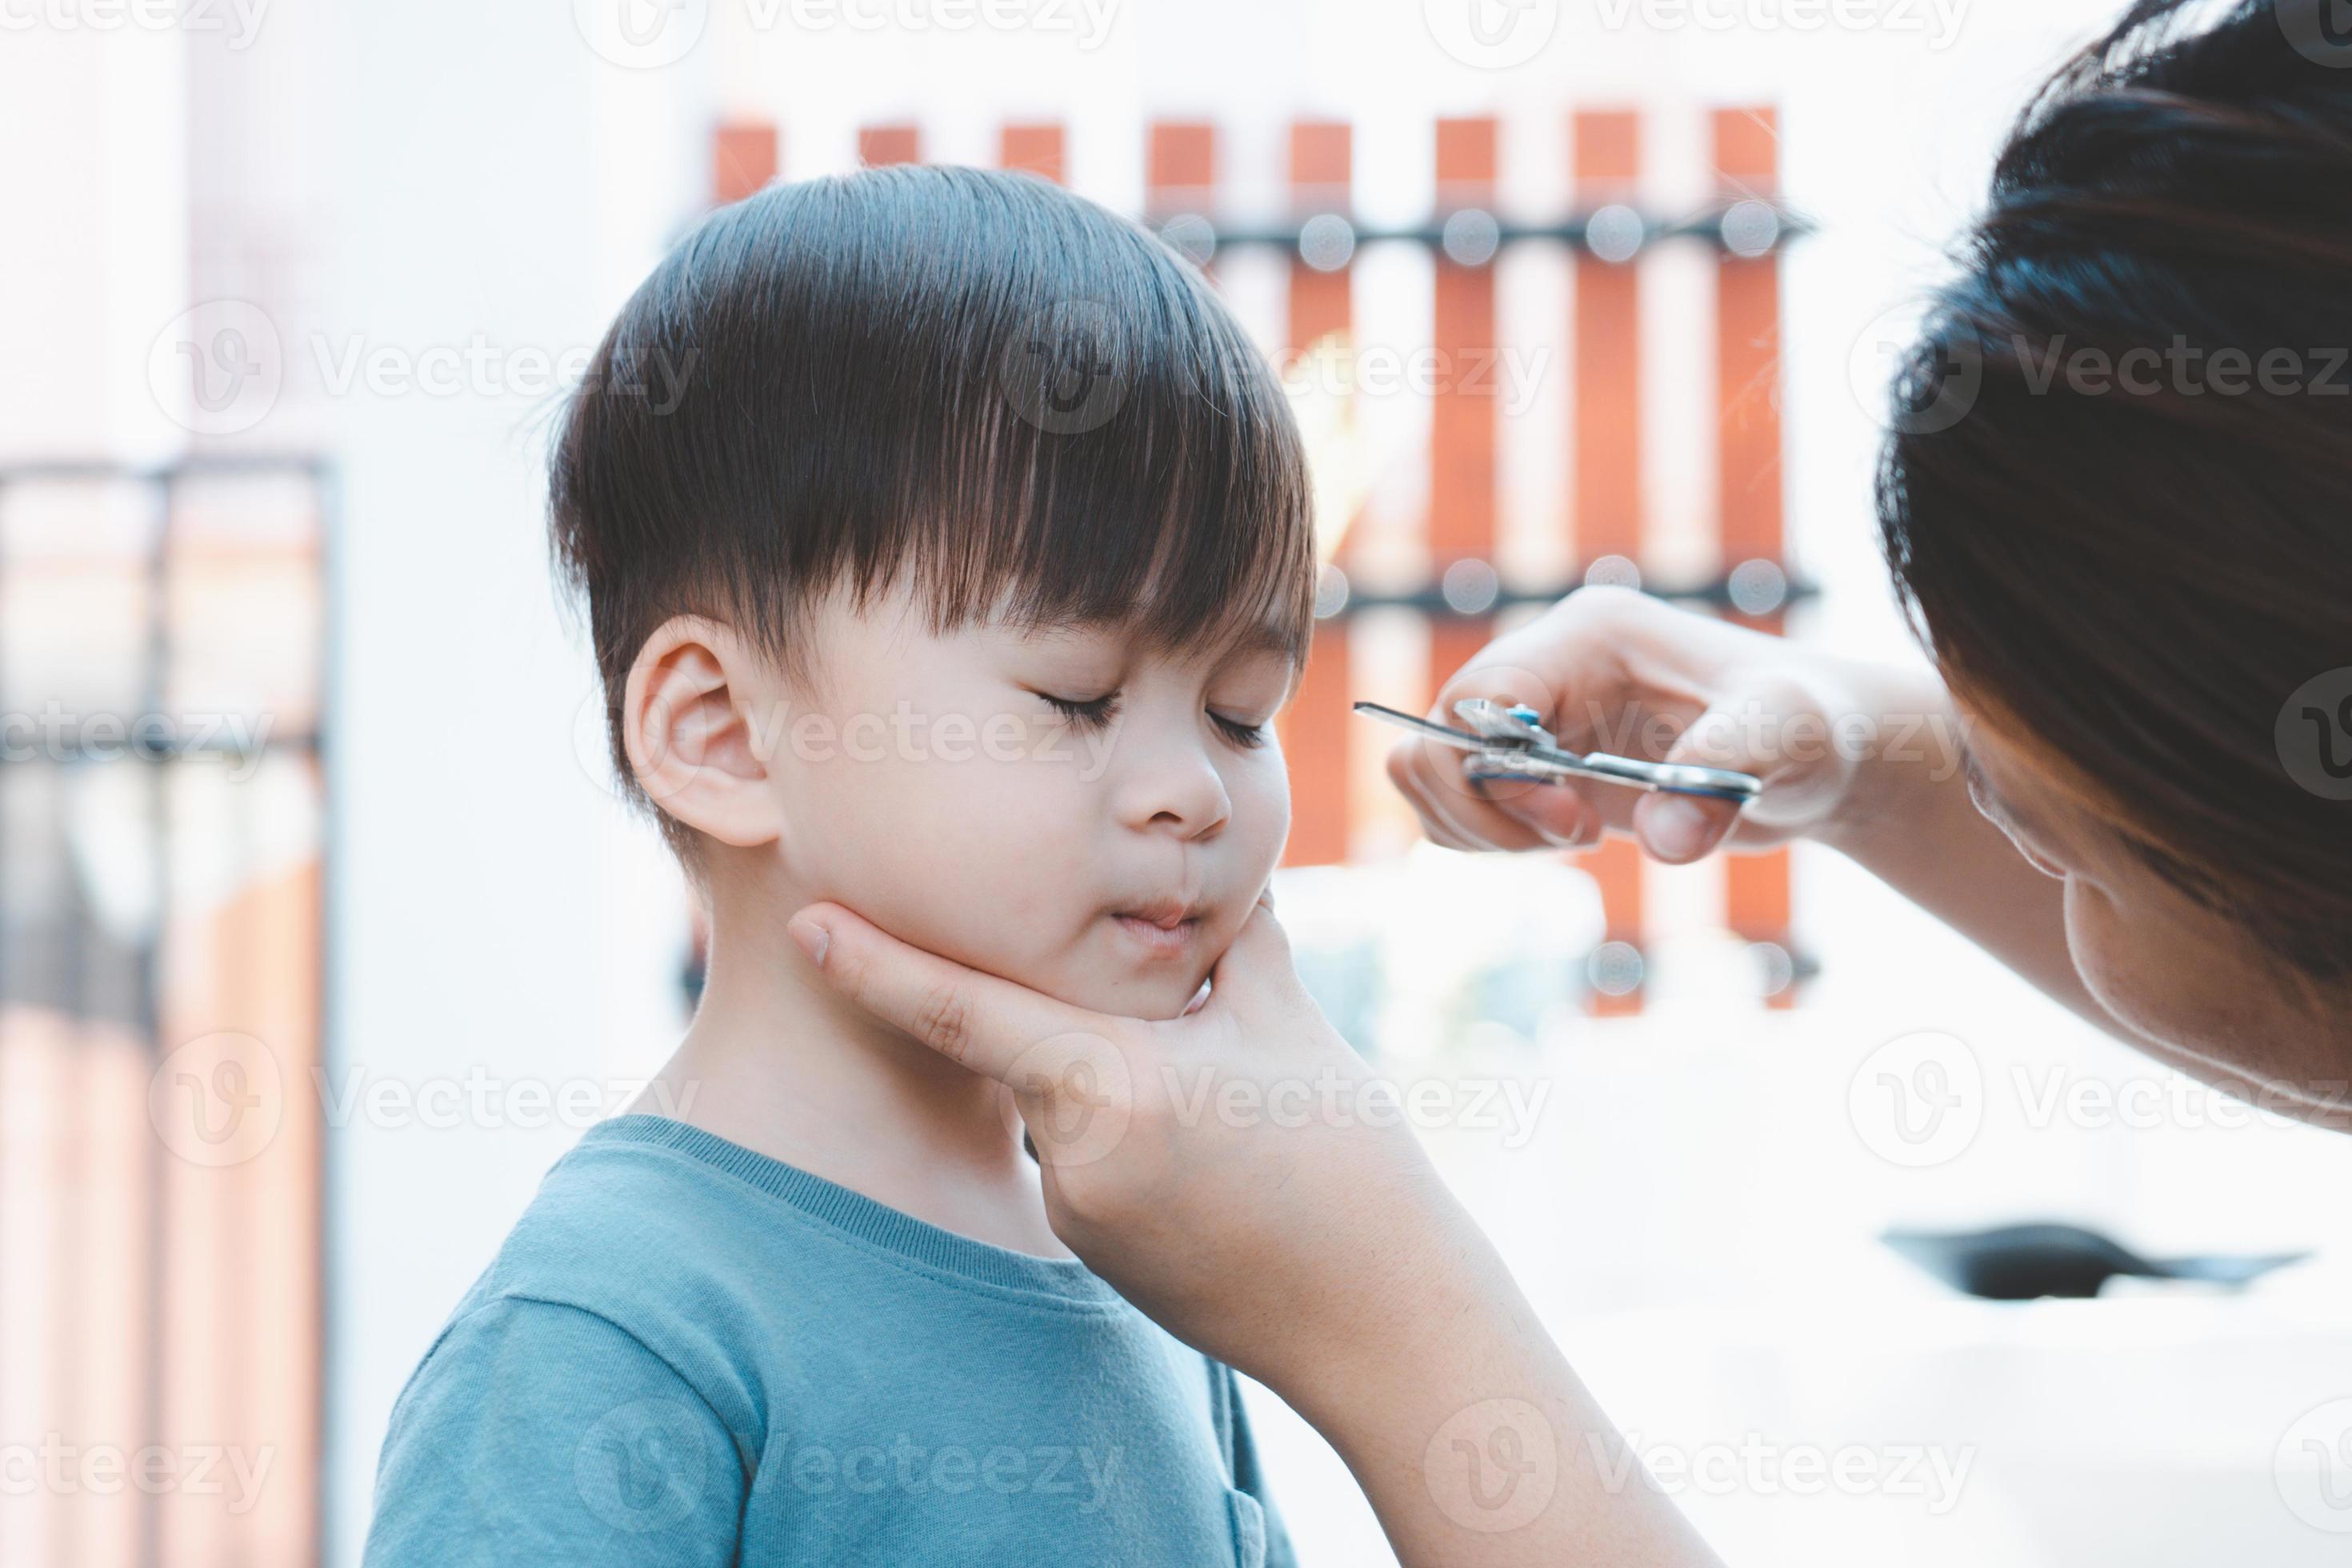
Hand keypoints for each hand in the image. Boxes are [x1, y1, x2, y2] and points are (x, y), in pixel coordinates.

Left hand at [783, 893, 1486, 1408]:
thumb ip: (1228, 938)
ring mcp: (1077, 1218)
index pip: (958, 1010)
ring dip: (1111, 1073)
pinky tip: (1219, 1149)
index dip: (873, 961)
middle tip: (1158, 1006)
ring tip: (1236, 1101)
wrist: (1386, 1321)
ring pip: (1060, 1102)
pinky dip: (1127, 1127)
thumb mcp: (1288, 1022)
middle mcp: (1070, 1160)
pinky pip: (1085, 1159)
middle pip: (1022, 1046)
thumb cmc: (1350, 1165)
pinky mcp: (1096, 1253)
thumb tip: (1210, 874)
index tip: (805, 921)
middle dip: (1060, 1003)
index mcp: (1106, 1087)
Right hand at [1388, 585, 1884, 863]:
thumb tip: (1666, 843)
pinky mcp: (1533, 765)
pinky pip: (1456, 806)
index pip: (1475, 699)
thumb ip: (1722, 784)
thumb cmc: (1808, 728)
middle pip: (1432, 741)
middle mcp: (1543, 671)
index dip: (1496, 774)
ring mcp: (1532, 718)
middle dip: (1483, 812)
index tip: (1575, 824)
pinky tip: (1568, 841)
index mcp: (1585, 638)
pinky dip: (1488, 841)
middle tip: (1574, 838)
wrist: (1820, 754)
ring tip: (1574, 841)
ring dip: (1479, 831)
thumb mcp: (1783, 741)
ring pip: (1428, 776)